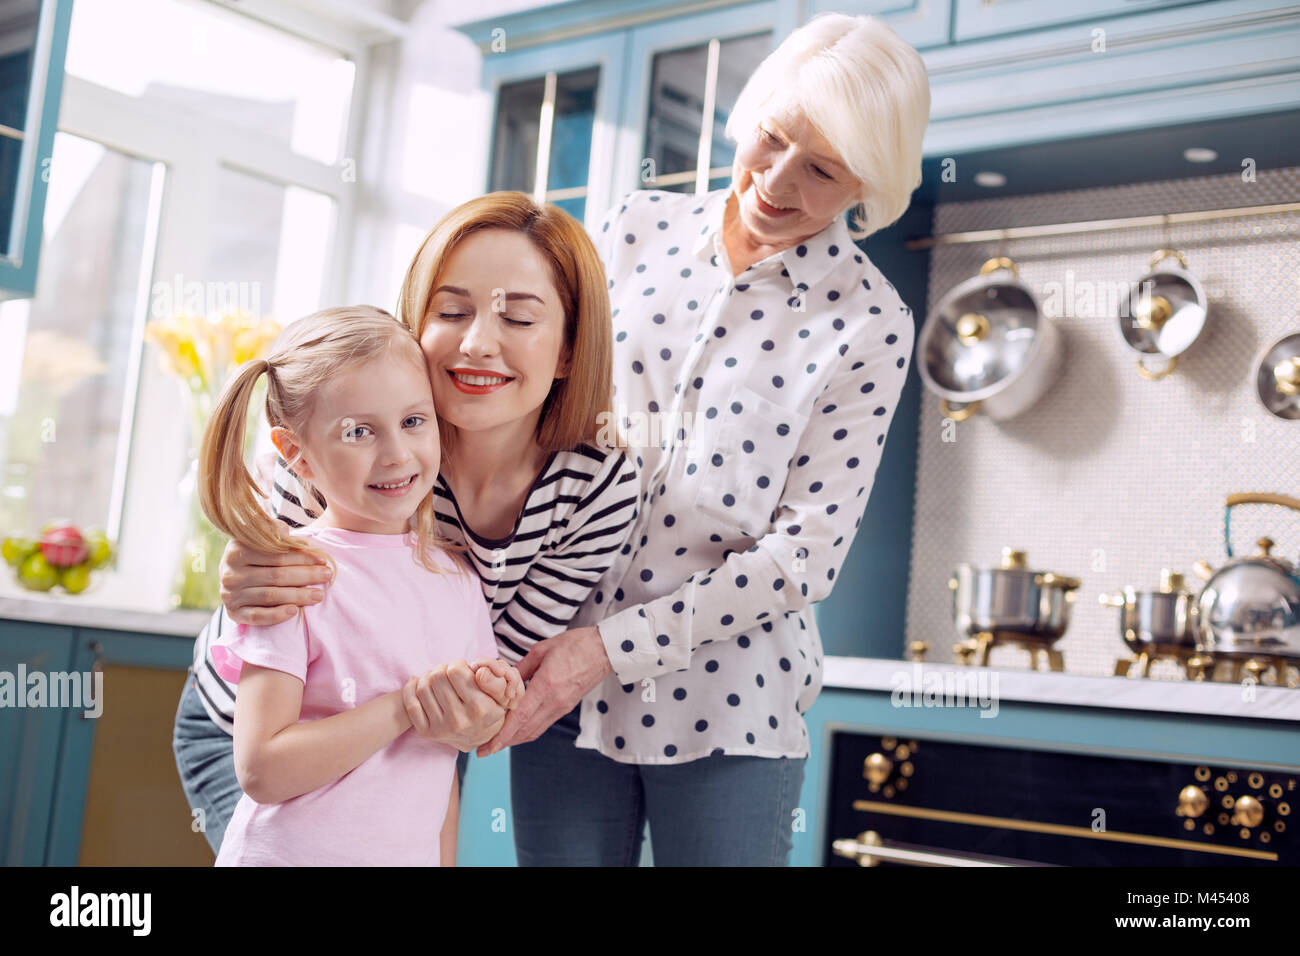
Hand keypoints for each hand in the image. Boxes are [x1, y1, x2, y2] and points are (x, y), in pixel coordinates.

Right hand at [220, 538, 331, 626]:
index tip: (322, 559)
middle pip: (276, 575)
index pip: (276, 555)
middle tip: (327, 575)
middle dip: (306, 575)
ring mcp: (230, 594)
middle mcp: (230, 573)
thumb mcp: (261, 538)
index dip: (302, 557)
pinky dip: (276, 615)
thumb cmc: (255, 554)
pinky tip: (294, 611)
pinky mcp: (233, 613)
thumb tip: (294, 539)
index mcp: (236, 550)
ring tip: (319, 595)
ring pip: (270, 595)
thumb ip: (276, 532)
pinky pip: (257, 617)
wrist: (233, 576)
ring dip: (298, 596)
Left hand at [401, 660, 508, 751]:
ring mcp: (442, 728)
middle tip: (447, 673)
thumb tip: (478, 670)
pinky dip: (411, 689)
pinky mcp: (427, 733)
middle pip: (437, 677)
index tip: (460, 668)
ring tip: (436, 679)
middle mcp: (460, 720)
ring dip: (427, 677)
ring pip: (423, 687)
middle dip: (442, 669)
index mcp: (479, 708)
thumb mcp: (501, 695)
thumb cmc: (488, 708)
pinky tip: (418, 683)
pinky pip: (411, 704)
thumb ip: (493, 680)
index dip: (457, 664)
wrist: (478, 737)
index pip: (455, 671)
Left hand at [477, 626, 612, 755]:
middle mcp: (554, 702)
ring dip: (515, 739)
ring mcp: (562, 707)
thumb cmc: (575, 645)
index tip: (487, 747)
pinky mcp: (566, 707)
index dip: (503, 735)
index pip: (521, 717)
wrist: (604, 650)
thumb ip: (521, 667)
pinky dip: (527, 730)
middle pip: (525, 730)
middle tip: (484, 750)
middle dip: (504, 743)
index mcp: (546, 685)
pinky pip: (543, 724)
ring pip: (534, 731)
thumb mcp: (542, 650)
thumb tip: (504, 680)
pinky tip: (517, 730)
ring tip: (497, 743)